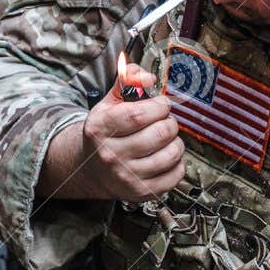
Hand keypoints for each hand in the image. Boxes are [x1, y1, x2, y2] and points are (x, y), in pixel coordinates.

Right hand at [37, 67, 184, 201]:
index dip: (159, 106)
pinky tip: (165, 156)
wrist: (91, 169)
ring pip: (171, 154)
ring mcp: (126, 176)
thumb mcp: (109, 103)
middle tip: (164, 122)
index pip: (139, 115)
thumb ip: (128, 80)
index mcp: (100, 129)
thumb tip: (149, 78)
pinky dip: (177, 163)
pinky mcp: (141, 192)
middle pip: (159, 134)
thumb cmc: (105, 132)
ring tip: (165, 139)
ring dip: (176, 142)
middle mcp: (111, 155)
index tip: (162, 105)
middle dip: (170, 122)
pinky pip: (176, 175)